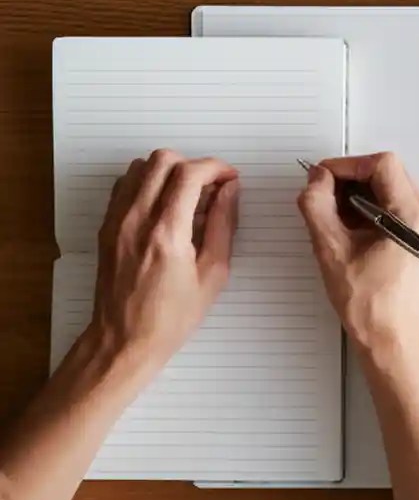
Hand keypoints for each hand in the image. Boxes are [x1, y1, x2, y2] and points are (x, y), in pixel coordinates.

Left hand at [86, 149, 239, 365]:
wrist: (125, 339)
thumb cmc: (173, 316)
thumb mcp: (213, 274)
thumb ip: (223, 225)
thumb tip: (230, 191)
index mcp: (167, 234)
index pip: (189, 174)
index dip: (216, 168)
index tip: (231, 178)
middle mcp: (136, 220)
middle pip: (162, 160)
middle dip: (194, 165)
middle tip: (212, 186)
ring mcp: (116, 221)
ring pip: (140, 167)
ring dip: (169, 171)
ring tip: (189, 197)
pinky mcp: (107, 227)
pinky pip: (125, 185)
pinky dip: (148, 182)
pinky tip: (165, 206)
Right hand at [297, 152, 418, 347]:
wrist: (390, 337)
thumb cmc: (368, 304)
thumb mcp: (332, 250)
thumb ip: (318, 206)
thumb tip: (315, 179)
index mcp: (414, 217)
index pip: (382, 165)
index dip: (347, 165)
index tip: (321, 177)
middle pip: (387, 173)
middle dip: (350, 180)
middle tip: (321, 196)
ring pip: (389, 188)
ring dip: (357, 194)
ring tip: (332, 217)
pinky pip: (393, 206)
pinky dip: (368, 208)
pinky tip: (347, 228)